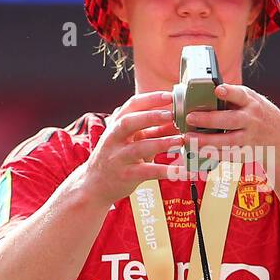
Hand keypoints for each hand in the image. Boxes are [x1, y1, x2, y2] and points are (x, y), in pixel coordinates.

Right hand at [74, 91, 185, 205]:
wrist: (95, 184)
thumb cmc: (118, 156)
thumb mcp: (130, 139)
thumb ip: (151, 130)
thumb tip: (178, 120)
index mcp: (117, 125)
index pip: (132, 105)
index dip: (150, 99)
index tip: (169, 95)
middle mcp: (114, 139)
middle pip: (129, 122)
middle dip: (150, 117)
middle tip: (172, 115)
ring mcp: (119, 157)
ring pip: (139, 148)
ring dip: (161, 143)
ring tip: (180, 140)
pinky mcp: (126, 175)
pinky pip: (149, 172)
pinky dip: (168, 171)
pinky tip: (184, 171)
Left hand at [173, 82, 279, 166]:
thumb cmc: (262, 116)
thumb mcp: (253, 101)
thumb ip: (234, 98)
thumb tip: (205, 92)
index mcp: (252, 103)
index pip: (240, 95)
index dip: (229, 92)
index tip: (218, 90)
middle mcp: (252, 120)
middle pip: (229, 120)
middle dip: (209, 119)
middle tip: (190, 117)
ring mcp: (250, 138)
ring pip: (227, 141)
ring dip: (206, 140)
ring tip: (189, 138)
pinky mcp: (247, 153)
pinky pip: (228, 155)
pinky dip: (213, 154)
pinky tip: (200, 151)